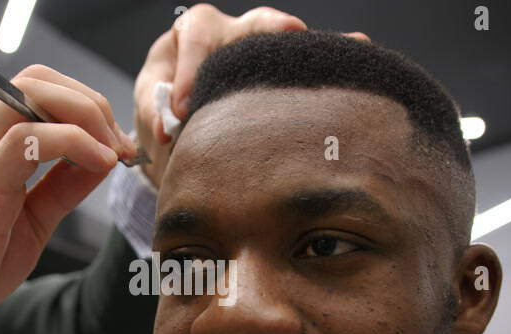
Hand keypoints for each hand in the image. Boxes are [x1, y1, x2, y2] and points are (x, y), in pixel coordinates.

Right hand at [0, 64, 136, 333]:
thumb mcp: (30, 223)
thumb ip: (61, 188)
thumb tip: (102, 160)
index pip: (35, 89)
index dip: (85, 106)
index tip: (116, 146)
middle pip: (36, 79)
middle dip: (91, 102)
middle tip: (120, 146)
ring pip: (31, 95)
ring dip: (87, 115)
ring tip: (113, 154)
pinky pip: (26, 141)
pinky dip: (73, 142)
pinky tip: (99, 164)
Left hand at [133, 3, 369, 187]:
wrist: (183, 131)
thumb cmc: (164, 112)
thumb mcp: (149, 109)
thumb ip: (152, 114)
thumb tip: (166, 128)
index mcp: (196, 34)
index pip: (196, 40)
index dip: (189, 73)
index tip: (180, 111)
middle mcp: (235, 32)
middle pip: (255, 25)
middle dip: (271, 31)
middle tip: (288, 34)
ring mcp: (264, 52)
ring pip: (289, 42)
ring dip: (310, 48)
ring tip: (341, 48)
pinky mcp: (284, 72)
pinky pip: (312, 60)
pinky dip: (336, 54)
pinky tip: (361, 51)